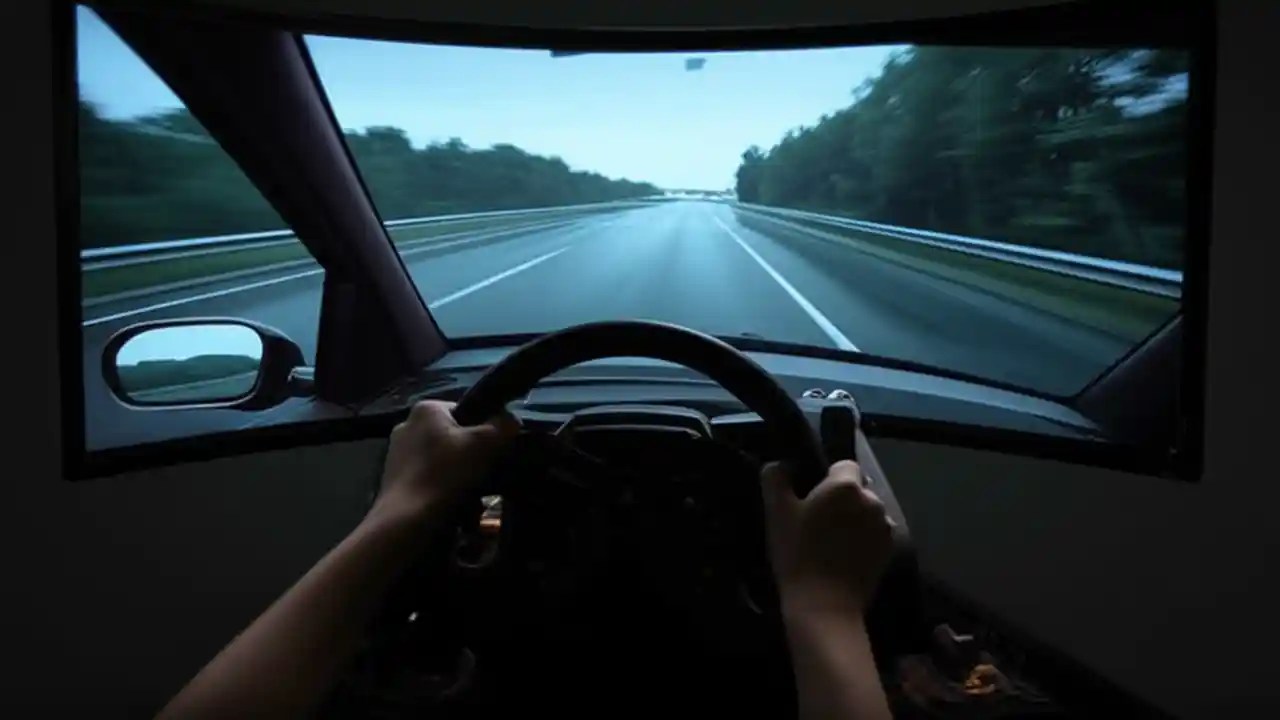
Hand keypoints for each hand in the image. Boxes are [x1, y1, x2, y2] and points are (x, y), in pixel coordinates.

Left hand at [371, 400, 518, 524]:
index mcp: (426, 409)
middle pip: (454, 437)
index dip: (485, 431)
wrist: (406, 519)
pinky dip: (442, 488)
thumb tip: (512, 420)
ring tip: (471, 498)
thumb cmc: (445, 473)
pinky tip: (451, 504)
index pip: (467, 411)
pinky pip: (429, 477)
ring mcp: (397, 452)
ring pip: (442, 460)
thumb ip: (504, 425)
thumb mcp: (485, 444)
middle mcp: (407, 424)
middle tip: (484, 477)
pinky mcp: (393, 478)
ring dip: (460, 476)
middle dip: (471, 457)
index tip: (494, 452)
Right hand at [761, 460, 893, 615]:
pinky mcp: (891, 549)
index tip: (811, 499)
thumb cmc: (798, 554)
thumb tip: (780, 464)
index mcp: (845, 486)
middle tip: (818, 522)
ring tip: (833, 542)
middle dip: (842, 499)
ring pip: (868, 511)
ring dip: (855, 518)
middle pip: (858, 489)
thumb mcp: (776, 512)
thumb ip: (775, 478)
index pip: (844, 465)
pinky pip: (877, 533)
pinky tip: (846, 555)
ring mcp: (886, 526)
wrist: (824, 605)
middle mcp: (872, 500)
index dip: (827, 478)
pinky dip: (865, 538)